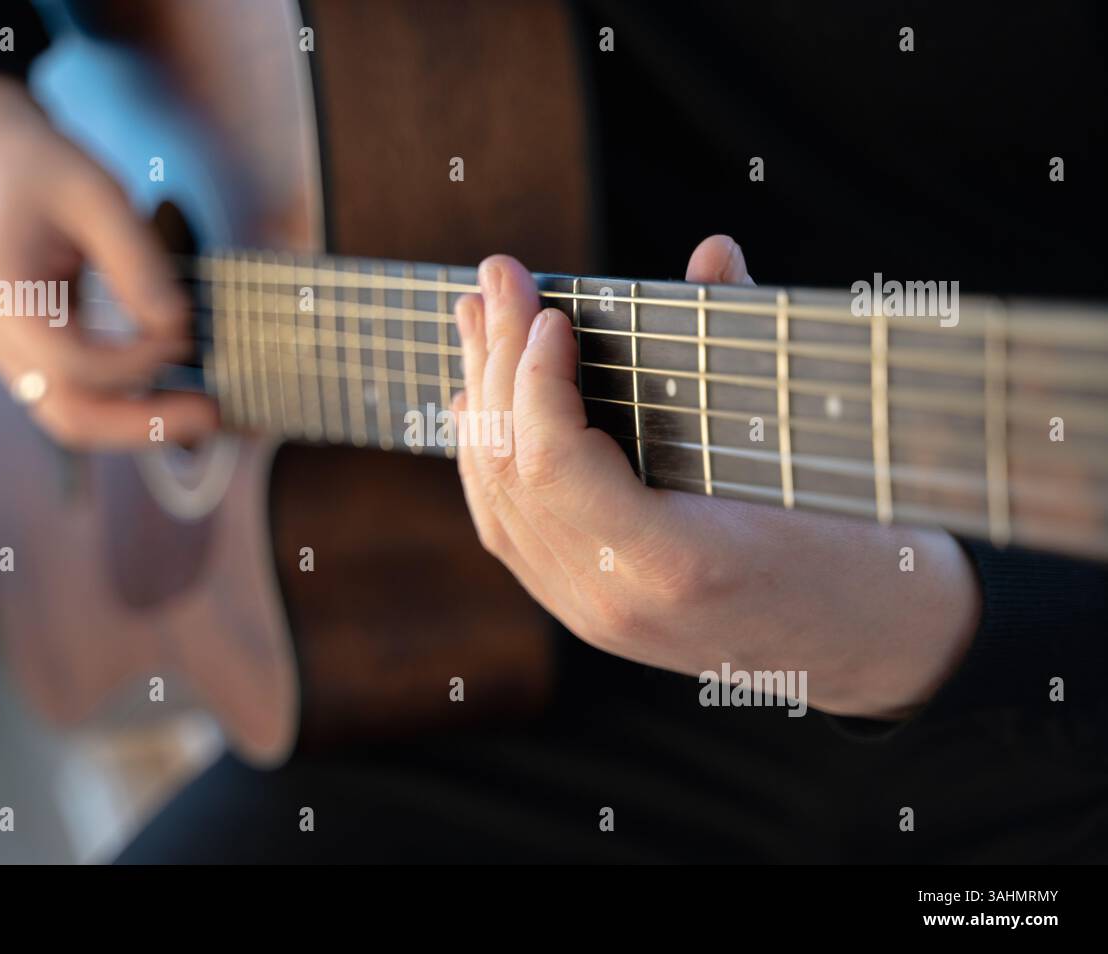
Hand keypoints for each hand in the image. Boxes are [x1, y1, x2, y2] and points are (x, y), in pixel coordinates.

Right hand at [0, 76, 217, 447]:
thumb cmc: (43, 168)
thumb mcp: (99, 195)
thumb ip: (138, 263)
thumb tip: (178, 327)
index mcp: (3, 297)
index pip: (75, 365)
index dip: (138, 363)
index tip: (185, 336)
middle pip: (69, 415)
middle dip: (145, 425)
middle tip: (211, 416)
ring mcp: (7, 353)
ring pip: (72, 419)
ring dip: (138, 425)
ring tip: (200, 414)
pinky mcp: (28, 355)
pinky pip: (75, 398)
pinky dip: (124, 406)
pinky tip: (171, 395)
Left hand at [452, 236, 980, 719]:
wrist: (869, 649)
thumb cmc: (859, 545)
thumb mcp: (817, 450)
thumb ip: (748, 350)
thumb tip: (713, 254)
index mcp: (677, 563)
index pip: (553, 463)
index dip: (535, 376)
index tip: (549, 308)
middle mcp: (614, 601)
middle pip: (512, 472)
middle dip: (495, 362)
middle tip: (493, 278)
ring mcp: (591, 614)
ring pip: (496, 501)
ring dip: (481, 402)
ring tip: (477, 322)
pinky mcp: (585, 611)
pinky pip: (509, 528)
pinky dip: (489, 457)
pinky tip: (483, 403)